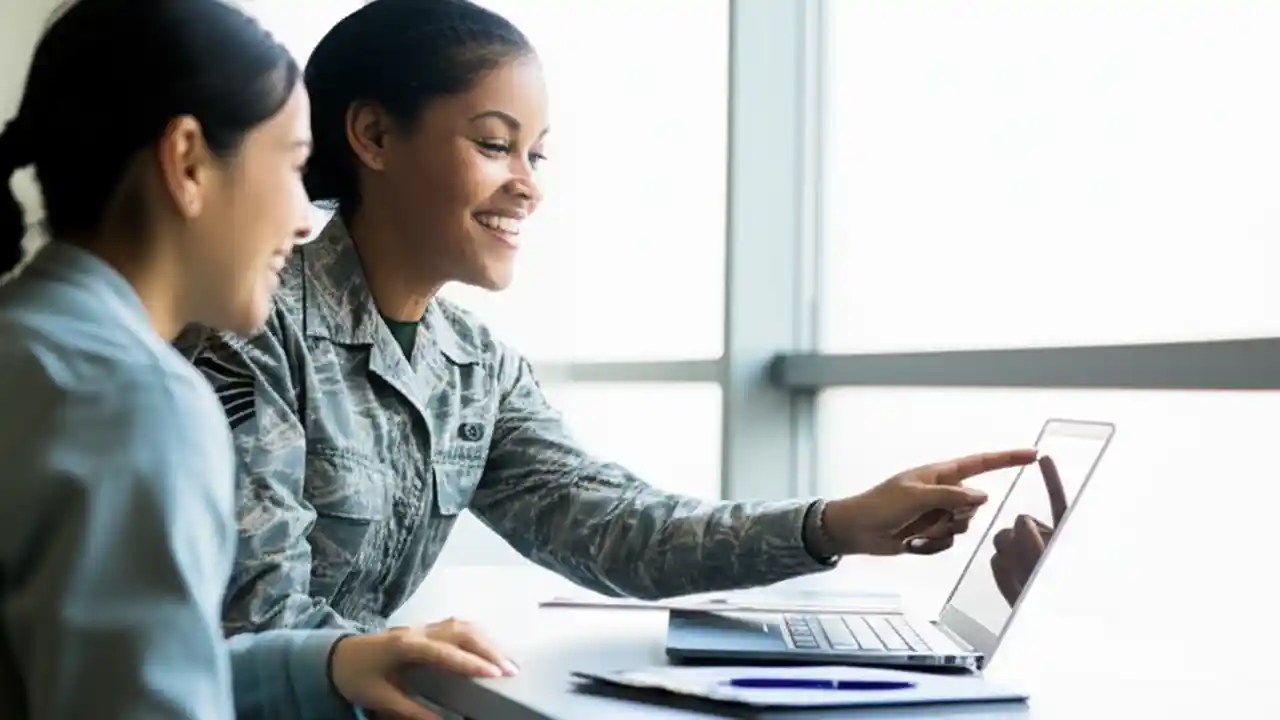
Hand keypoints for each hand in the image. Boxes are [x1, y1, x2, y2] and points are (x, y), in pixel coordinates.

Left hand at [330, 619, 517, 719]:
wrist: (336, 656)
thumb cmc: (357, 676)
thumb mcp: (381, 699)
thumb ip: (413, 711)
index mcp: (405, 646)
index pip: (446, 652)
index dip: (472, 663)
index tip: (495, 673)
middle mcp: (417, 631)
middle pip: (460, 632)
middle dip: (488, 649)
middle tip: (510, 669)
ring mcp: (421, 627)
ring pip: (461, 625)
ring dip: (486, 640)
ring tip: (506, 661)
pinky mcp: (424, 629)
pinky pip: (456, 626)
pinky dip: (476, 636)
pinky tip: (488, 648)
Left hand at [821, 449, 1037, 555]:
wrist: (856, 531)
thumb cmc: (879, 505)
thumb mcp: (915, 496)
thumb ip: (951, 496)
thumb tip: (984, 495)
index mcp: (939, 474)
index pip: (980, 464)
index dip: (1006, 459)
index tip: (1032, 455)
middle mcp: (942, 492)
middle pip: (974, 504)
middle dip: (956, 516)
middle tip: (928, 516)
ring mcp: (937, 513)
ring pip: (963, 526)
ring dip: (940, 533)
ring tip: (914, 531)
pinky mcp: (931, 533)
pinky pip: (948, 543)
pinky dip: (930, 546)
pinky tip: (910, 542)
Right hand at [990, 455, 1066, 605]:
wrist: (1045, 628)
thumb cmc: (1059, 597)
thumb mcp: (1052, 567)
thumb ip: (1037, 542)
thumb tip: (1020, 520)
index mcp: (1061, 536)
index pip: (1058, 502)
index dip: (1051, 480)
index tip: (1043, 457)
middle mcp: (1040, 540)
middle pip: (1019, 521)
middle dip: (1022, 540)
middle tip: (1031, 565)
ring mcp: (1022, 553)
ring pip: (1004, 539)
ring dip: (1012, 557)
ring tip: (1026, 578)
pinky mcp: (1006, 566)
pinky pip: (996, 559)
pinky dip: (1004, 572)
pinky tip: (1016, 583)